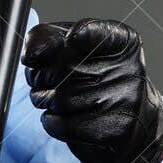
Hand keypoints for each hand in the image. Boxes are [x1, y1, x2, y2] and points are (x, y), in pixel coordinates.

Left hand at [22, 18, 162, 162]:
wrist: (131, 121)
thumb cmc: (95, 77)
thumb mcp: (75, 45)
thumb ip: (48, 38)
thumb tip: (31, 55)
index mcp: (123, 41)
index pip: (91, 31)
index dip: (75, 35)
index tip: (71, 39)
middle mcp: (128, 68)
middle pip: (63, 68)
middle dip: (44, 76)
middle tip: (50, 79)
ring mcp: (123, 102)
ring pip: (60, 99)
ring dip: (47, 101)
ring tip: (60, 99)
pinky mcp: (112, 130)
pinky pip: (62, 125)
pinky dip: (52, 122)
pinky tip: (67, 117)